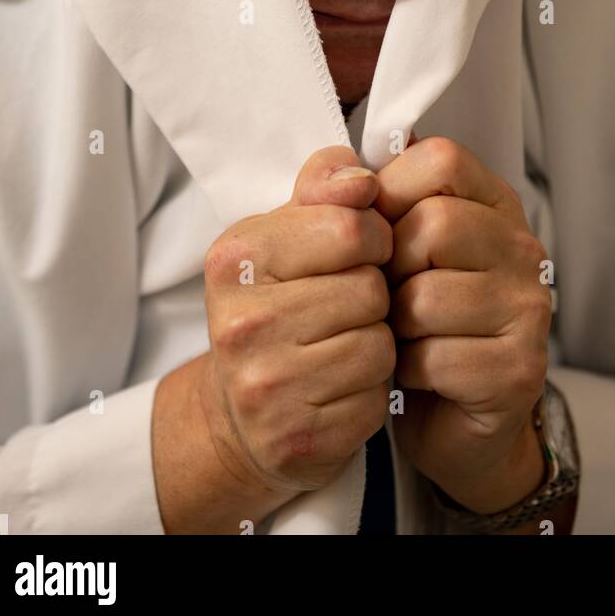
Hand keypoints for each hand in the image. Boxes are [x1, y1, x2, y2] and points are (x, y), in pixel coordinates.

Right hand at [199, 146, 394, 501]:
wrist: (239, 414)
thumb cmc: (275, 307)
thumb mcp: (285, 233)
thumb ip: (323, 188)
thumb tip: (361, 177)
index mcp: (236, 257)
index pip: (350, 226)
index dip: (372, 235)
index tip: (357, 249)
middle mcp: (241, 323)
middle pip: (369, 289)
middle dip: (372, 293)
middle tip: (346, 303)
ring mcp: (265, 386)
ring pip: (378, 343)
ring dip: (375, 341)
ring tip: (343, 342)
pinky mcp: (296, 438)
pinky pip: (375, 397)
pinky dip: (371, 389)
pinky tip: (341, 385)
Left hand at [374, 136, 550, 512]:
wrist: (443, 419)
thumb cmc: (407, 320)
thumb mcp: (375, 246)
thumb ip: (347, 198)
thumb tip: (345, 173)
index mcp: (491, 203)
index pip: (441, 159)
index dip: (391, 192)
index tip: (377, 232)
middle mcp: (522, 248)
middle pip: (435, 225)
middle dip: (391, 268)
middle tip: (390, 296)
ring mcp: (528, 308)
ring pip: (428, 296)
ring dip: (396, 326)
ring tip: (403, 336)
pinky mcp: (518, 369)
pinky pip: (436, 357)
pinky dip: (409, 370)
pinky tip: (417, 373)